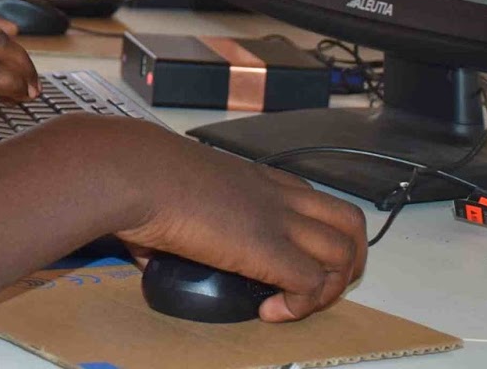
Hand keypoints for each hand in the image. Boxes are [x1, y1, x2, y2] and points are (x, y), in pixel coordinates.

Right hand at [109, 120, 367, 322]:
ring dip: (330, 287)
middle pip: (348, 221)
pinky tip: (270, 313)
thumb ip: (167, 224)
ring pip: (344, 251)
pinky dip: (299, 306)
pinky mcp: (269, 249)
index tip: (283, 261)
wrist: (138, 172)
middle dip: (348, 259)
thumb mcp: (166, 195)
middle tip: (319, 288)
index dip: (312, 234)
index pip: (312, 200)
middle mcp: (276, 195)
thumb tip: (146, 253)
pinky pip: (311, 283)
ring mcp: (278, 220)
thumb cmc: (139, 176)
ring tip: (299, 306)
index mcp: (254, 178)